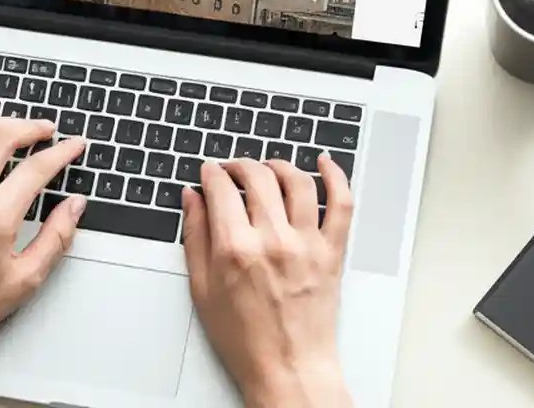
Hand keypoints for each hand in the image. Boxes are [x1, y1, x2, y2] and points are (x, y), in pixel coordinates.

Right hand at [181, 154, 354, 407]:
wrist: (288, 369)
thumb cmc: (244, 339)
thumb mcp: (202, 290)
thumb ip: (195, 237)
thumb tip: (192, 198)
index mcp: (235, 249)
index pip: (221, 189)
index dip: (212, 173)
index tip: (209, 171)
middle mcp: (272, 240)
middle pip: (257, 177)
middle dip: (240, 165)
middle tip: (234, 169)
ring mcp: (306, 244)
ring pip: (297, 181)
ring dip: (279, 165)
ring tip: (269, 166)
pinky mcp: (332, 252)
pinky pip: (341, 204)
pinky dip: (336, 177)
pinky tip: (325, 164)